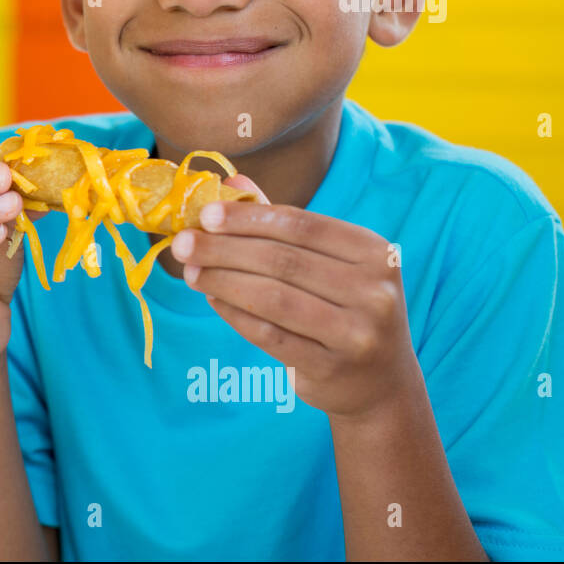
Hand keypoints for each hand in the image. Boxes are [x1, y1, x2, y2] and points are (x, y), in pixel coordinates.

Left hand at [170, 178, 420, 418]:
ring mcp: (356, 333)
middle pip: (282, 260)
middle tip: (183, 243)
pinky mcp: (331, 368)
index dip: (248, 218)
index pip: (301, 225)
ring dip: (223, 281)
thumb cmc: (344, 308)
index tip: (205, 214)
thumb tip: (233, 182)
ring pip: (273, 298)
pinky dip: (234, 314)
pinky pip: (269, 335)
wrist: (380, 381)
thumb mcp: (328, 262)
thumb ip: (280, 223)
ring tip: (191, 272)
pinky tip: (212, 299)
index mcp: (375, 253)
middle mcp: (374, 291)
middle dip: (224, 249)